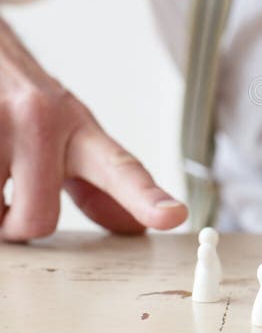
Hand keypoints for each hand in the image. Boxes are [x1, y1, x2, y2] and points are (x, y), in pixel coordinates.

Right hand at [0, 18, 186, 240]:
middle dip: (15, 224)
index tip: (174, 216)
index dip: (146, 197)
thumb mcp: (68, 134)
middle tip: (8, 194)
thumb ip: (97, 186)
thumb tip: (134, 230)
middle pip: (37, 222)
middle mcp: (42, 120)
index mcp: (78, 127)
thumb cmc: (20, 102)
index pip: (119, 168)